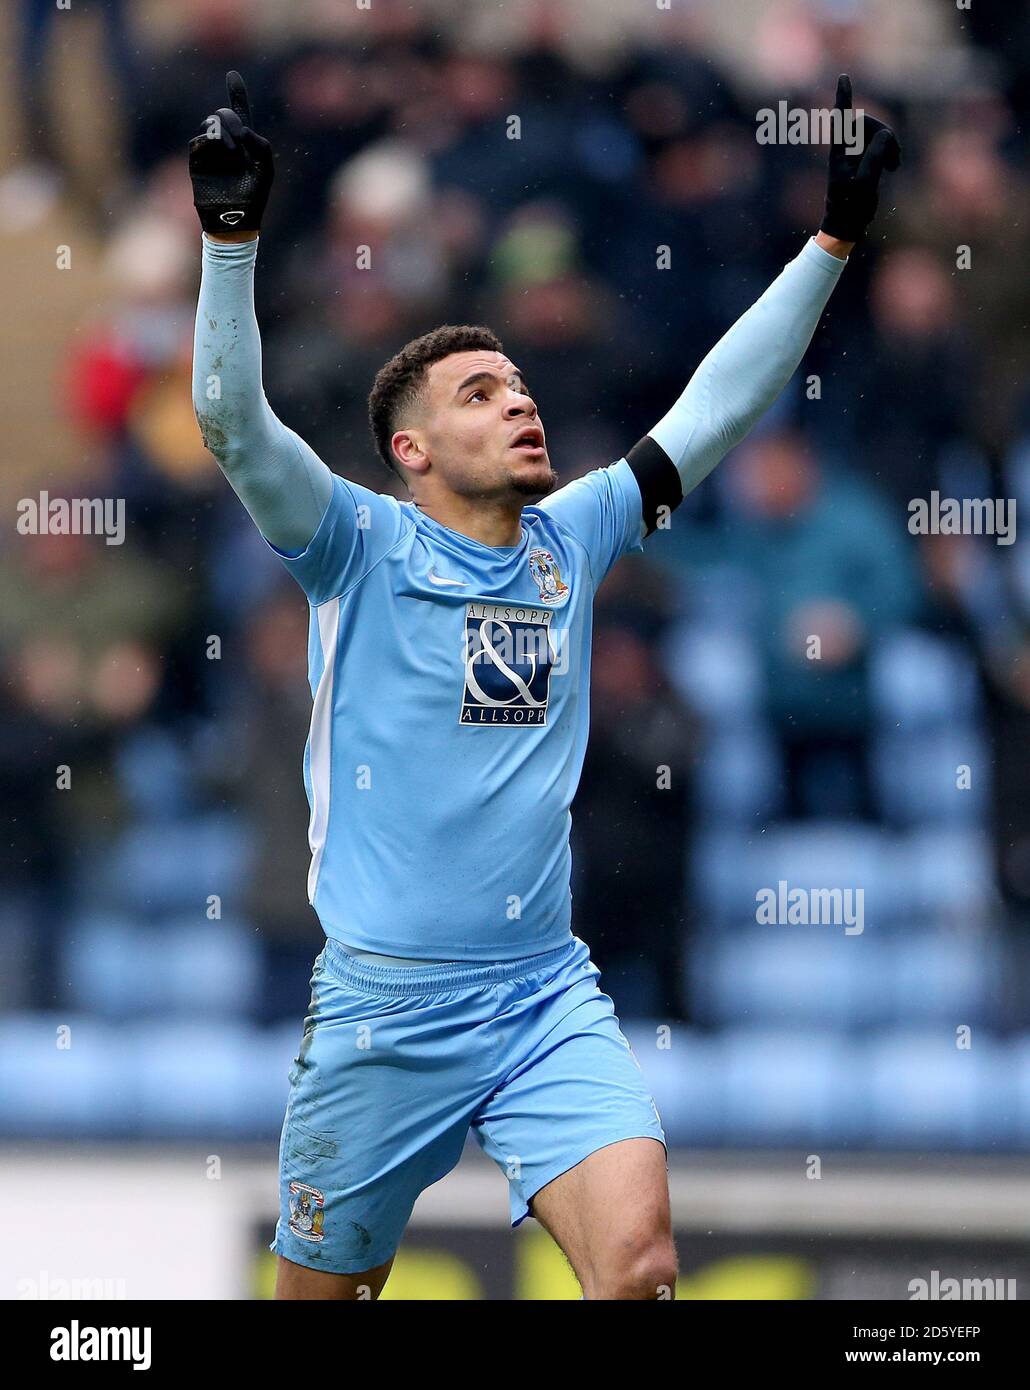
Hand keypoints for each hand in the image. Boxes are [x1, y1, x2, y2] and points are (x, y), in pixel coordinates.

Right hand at [188, 70, 273, 235]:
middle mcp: (226, 143)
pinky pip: (198, 141)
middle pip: (222, 115)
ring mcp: (210, 151)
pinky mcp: (197, 160)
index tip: (232, 74)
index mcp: (245, 143)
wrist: (233, 220)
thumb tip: (240, 129)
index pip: (240, 113)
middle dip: (230, 119)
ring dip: (221, 131)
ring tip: (231, 149)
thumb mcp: (265, 169)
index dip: (237, 94)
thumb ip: (260, 144)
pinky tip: (219, 152)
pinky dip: (209, 141)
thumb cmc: (253, 198)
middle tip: (239, 134)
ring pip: (209, 125)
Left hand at [819, 74, 900, 242]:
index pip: (842, 119)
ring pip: (877, 134)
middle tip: (895, 158)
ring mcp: (855, 154)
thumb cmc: (851, 207)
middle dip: (884, 134)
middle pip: (867, 124)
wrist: (846, 226)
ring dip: (890, 146)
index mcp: (840, 153)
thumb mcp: (865, 182)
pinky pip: (881, 145)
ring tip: (896, 166)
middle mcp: (845, 149)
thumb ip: (875, 155)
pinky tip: (894, 167)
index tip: (843, 77)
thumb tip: (885, 133)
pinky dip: (891, 152)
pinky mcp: (864, 160)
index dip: (844, 97)